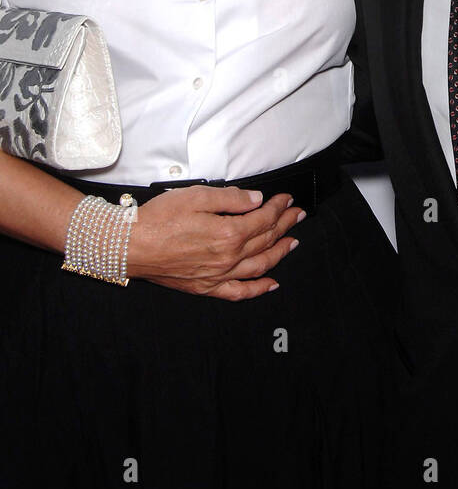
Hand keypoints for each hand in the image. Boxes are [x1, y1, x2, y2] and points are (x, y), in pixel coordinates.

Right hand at [125, 185, 303, 299]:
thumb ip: (231, 198)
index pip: (263, 219)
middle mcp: (227, 258)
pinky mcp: (205, 287)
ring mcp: (217, 275)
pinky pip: (239, 293)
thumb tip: (256, 200)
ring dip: (280, 253)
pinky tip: (271, 285)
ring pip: (259, 266)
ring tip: (293, 242)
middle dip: (285, 225)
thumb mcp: (197, 195)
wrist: (130, 245)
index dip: (278, 207)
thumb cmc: (158, 219)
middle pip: (266, 240)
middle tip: (296, 215)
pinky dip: (258, 290)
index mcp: (228, 233)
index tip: (286, 199)